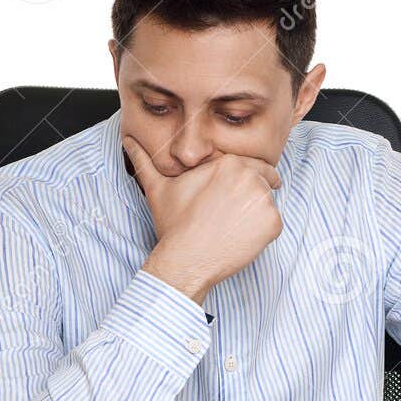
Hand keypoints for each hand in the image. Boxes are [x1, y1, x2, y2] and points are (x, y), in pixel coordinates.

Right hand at [123, 136, 282, 304]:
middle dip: (251, 196)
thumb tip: (127, 141)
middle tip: (234, 215)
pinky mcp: (273, 223)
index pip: (250, 165)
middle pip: (262, 182)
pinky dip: (262, 233)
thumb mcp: (158, 188)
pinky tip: (240, 240)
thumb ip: (145, 160)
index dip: (244, 181)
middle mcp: (250, 176)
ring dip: (255, 215)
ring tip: (231, 229)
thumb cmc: (174, 225)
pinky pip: (273, 224)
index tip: (235, 195)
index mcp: (228, 163)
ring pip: (267, 203)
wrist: (186, 259)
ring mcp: (263, 200)